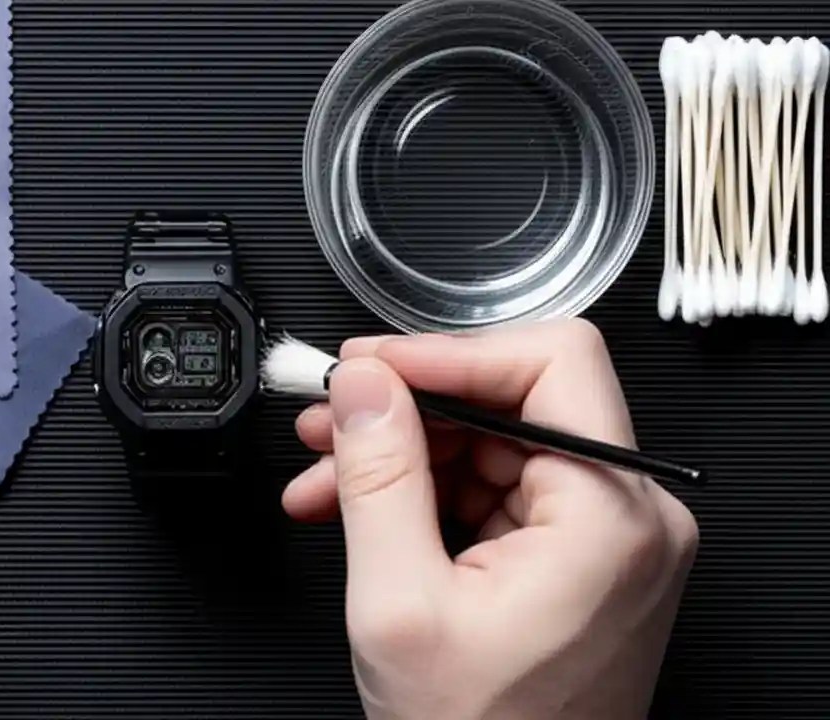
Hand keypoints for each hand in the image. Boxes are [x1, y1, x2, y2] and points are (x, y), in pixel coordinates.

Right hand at [283, 320, 698, 719]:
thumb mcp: (398, 603)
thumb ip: (379, 476)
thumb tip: (364, 386)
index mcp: (609, 516)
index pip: (548, 361)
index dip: (445, 352)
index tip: (369, 366)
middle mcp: (628, 518)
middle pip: (514, 401)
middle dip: (408, 409)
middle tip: (330, 419)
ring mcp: (606, 541)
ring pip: (495, 445)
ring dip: (404, 455)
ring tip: (326, 479)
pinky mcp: (577, 561)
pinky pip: (497, 493)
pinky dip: (426, 496)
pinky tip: (361, 511)